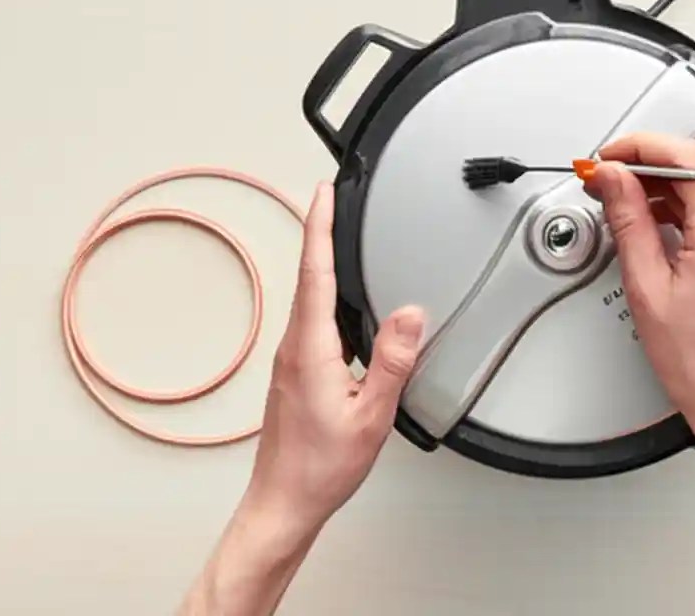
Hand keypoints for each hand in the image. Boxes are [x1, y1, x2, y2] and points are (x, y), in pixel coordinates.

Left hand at [244, 183, 424, 532]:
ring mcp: (291, 362)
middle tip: (333, 199)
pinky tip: (344, 306)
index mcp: (311, 350)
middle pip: (309, 277)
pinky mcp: (294, 374)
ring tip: (339, 239)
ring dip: (324, 266)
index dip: (319, 226)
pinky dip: (327, 299)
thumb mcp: (372, 415)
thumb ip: (392, 361)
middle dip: (321, 234)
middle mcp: (294, 349)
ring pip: (311, 301)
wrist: (284, 502)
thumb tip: (410, 316)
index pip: (314, 272)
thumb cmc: (320, 467)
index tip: (323, 192)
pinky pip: (313, 324)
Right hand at [589, 133, 694, 442]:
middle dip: (645, 170)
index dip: (642, 148)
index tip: (612, 157)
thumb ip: (629, 224)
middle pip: (694, 173)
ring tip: (624, 209)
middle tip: (606, 181)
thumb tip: (613, 181)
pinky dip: (681, 215)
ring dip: (662, 193)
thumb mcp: (647, 289)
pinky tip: (654, 229)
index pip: (687, 160)